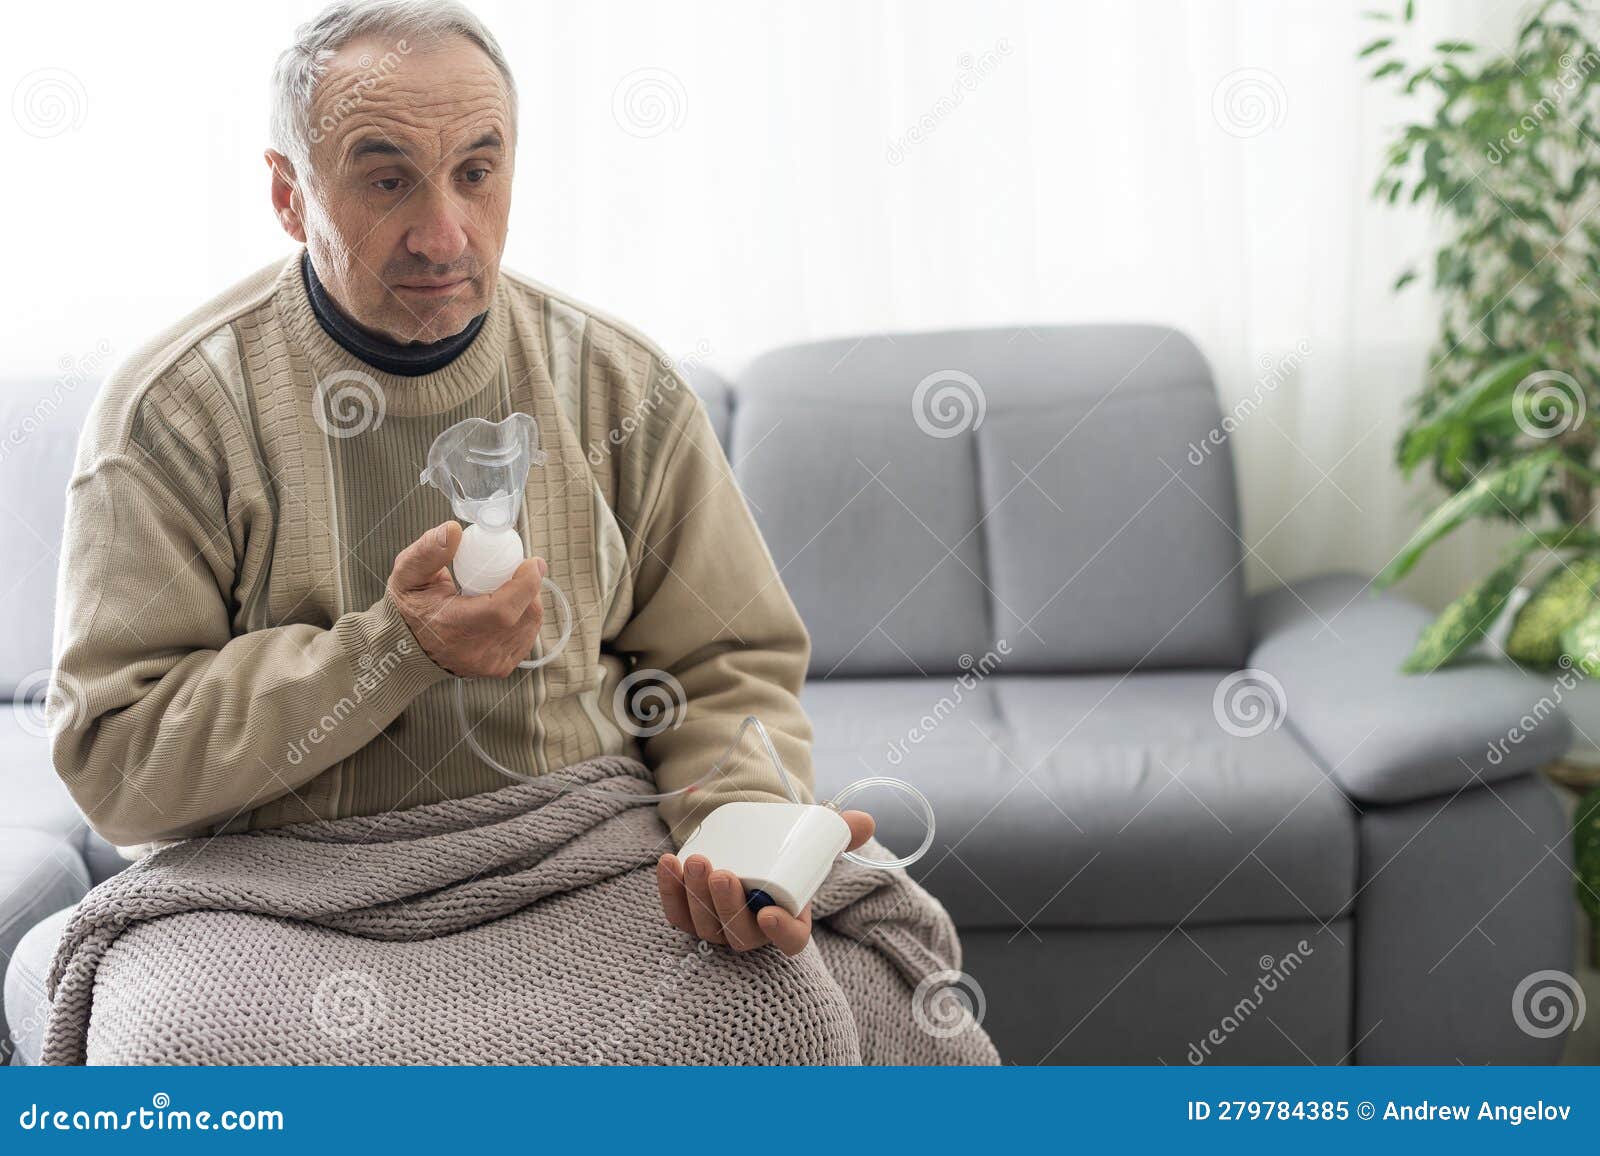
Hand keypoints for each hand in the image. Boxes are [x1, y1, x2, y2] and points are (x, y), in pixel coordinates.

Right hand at [387, 520, 546, 677]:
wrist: (406, 649)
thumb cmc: (409, 608)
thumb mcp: (408, 574)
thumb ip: (428, 551)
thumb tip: (453, 530)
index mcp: (452, 627)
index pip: (502, 610)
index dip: (525, 585)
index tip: (532, 562)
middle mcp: (475, 652)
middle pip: (524, 616)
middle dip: (529, 587)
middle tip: (517, 568)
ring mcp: (490, 663)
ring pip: (530, 625)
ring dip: (529, 600)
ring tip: (510, 585)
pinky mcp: (500, 668)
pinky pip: (527, 637)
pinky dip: (524, 617)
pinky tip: (509, 605)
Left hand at [656, 809, 874, 955]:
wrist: (750, 845)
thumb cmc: (785, 852)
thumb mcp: (813, 841)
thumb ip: (839, 833)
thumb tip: (864, 822)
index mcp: (789, 921)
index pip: (790, 942)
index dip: (781, 934)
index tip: (770, 914)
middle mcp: (752, 932)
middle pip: (738, 934)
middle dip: (726, 906)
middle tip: (723, 873)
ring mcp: (718, 927)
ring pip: (704, 926)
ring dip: (696, 896)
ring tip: (697, 860)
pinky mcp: (690, 915)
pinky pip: (677, 913)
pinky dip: (669, 891)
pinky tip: (668, 864)